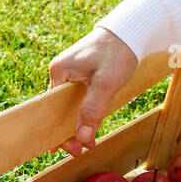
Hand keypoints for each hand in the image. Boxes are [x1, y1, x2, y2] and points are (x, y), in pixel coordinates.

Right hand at [48, 27, 138, 156]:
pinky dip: (84, 112)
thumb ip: (93, 109)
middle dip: (69, 131)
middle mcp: (60, 72)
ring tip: (90, 142)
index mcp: (59, 72)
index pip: (51, 109)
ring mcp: (69, 72)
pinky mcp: (80, 73)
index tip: (68, 149)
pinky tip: (92, 125)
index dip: (58, 131)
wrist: (129, 31)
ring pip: (69, 105)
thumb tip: (81, 137)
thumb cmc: (117, 52)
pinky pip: (77, 98)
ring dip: (78, 123)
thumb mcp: (106, 83)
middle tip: (81, 150)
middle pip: (59, 109)